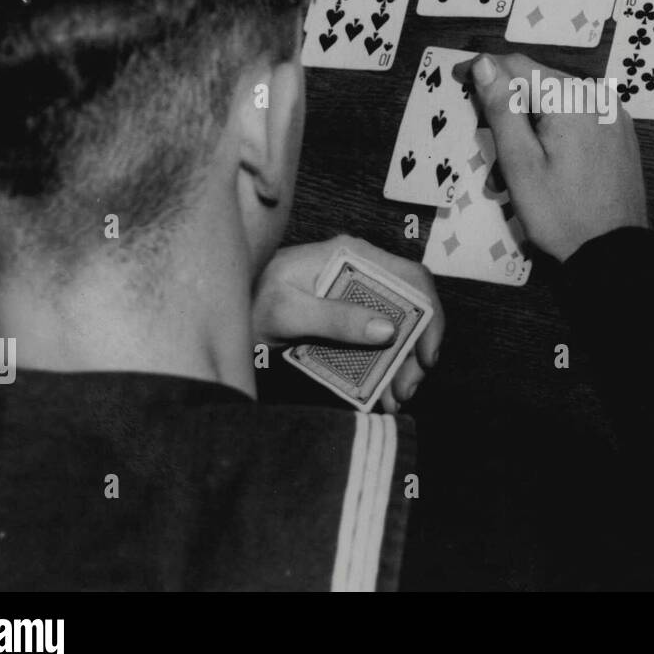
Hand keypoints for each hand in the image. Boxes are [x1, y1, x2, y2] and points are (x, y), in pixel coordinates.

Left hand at [252, 234, 445, 412]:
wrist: (224, 307)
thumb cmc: (248, 300)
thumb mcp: (287, 312)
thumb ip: (334, 318)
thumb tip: (387, 330)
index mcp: (352, 256)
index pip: (412, 278)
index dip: (430, 316)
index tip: (426, 355)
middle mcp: (362, 270)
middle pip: (410, 308)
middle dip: (415, 351)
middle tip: (407, 388)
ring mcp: (356, 293)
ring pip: (398, 328)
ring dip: (402, 364)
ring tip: (395, 396)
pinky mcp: (348, 315)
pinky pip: (377, 339)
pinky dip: (384, 365)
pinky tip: (380, 391)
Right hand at [457, 52, 647, 261]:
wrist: (613, 252)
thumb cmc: (560, 213)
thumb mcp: (520, 162)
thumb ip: (502, 107)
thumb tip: (484, 62)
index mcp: (572, 98)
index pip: (517, 65)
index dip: (482, 67)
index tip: (457, 78)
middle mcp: (598, 95)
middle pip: (538, 82)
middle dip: (506, 105)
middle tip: (482, 141)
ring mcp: (614, 112)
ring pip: (557, 101)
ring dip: (528, 123)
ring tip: (509, 168)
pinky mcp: (620, 131)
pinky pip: (578, 116)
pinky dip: (554, 130)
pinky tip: (541, 162)